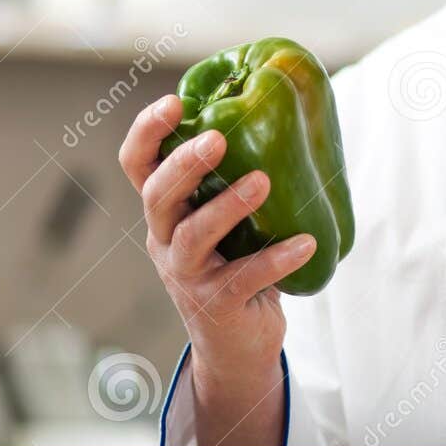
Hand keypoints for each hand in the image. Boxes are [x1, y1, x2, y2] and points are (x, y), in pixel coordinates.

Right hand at [118, 95, 316, 444]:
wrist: (238, 344)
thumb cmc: (237, 263)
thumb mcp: (229, 220)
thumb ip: (241, 175)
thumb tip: (293, 110)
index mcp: (166, 212)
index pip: (138, 166)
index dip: (147, 133)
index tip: (174, 102)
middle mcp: (166, 241)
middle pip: (157, 196)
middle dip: (184, 164)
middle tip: (218, 138)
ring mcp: (187, 276)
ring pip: (192, 237)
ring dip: (226, 206)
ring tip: (262, 181)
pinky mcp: (217, 306)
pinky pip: (243, 279)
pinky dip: (276, 259)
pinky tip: (307, 243)